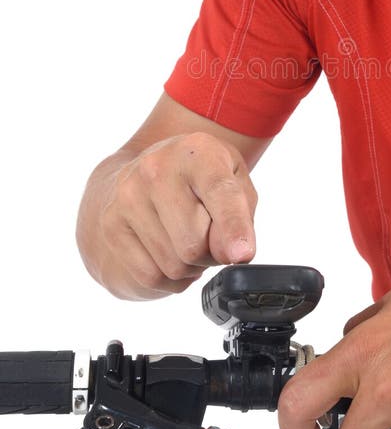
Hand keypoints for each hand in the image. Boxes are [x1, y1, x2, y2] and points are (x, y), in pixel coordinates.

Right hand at [95, 131, 256, 297]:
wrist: (144, 171)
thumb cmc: (199, 177)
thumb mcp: (234, 181)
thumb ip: (240, 216)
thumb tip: (231, 254)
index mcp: (197, 152)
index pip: (220, 192)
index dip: (234, 227)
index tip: (242, 254)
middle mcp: (156, 169)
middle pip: (195, 244)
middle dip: (211, 253)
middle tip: (209, 236)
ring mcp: (128, 197)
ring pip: (174, 265)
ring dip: (191, 266)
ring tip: (187, 239)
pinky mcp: (111, 225)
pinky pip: (151, 276)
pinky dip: (169, 277)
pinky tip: (168, 252)